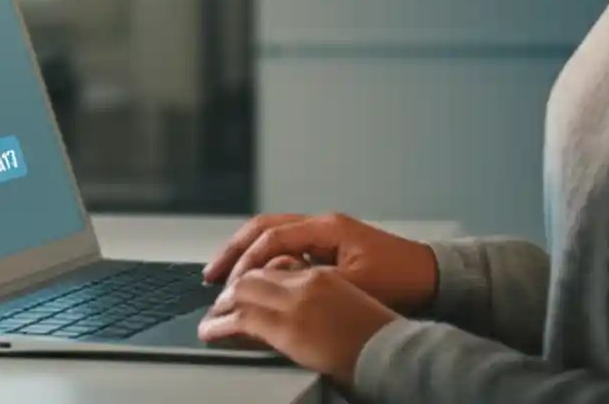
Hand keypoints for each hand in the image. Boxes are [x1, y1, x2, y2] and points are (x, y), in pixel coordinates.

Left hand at [198, 266, 398, 385]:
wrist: (398, 345)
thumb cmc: (382, 325)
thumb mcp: (349, 298)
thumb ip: (318, 292)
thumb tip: (293, 302)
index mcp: (321, 274)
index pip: (272, 263)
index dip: (249, 273)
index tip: (237, 286)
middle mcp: (305, 281)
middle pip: (253, 275)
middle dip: (230, 288)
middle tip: (217, 303)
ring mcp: (295, 302)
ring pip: (243, 292)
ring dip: (223, 305)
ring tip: (210, 320)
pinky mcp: (288, 326)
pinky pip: (244, 318)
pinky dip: (223, 323)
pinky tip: (212, 331)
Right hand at [203, 212, 437, 313]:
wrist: (434, 276)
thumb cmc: (402, 279)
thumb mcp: (356, 284)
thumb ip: (313, 281)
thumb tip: (276, 284)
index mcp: (327, 227)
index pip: (272, 237)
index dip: (247, 261)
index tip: (231, 284)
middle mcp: (322, 224)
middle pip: (264, 228)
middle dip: (234, 250)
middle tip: (211, 274)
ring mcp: (325, 232)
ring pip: (273, 234)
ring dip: (246, 252)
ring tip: (224, 274)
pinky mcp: (330, 245)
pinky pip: (287, 246)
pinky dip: (265, 258)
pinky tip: (256, 276)